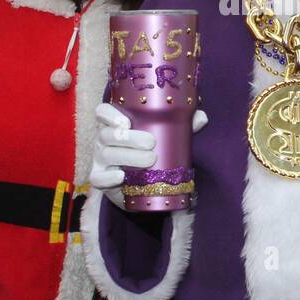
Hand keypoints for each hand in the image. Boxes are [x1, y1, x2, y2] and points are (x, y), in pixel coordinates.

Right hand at [90, 102, 207, 206]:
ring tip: (149, 160)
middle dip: (129, 138)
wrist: (146, 186)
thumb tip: (201, 117)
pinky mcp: (101, 180)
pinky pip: (98, 179)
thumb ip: (182, 126)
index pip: (103, 112)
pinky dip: (108, 177)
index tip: (126, 121)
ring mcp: (100, 160)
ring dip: (127, 156)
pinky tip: (121, 176)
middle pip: (107, 134)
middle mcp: (104, 140)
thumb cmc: (154, 153)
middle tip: (151, 143)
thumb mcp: (167, 138)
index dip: (110, 114)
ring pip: (106, 154)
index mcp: (116, 124)